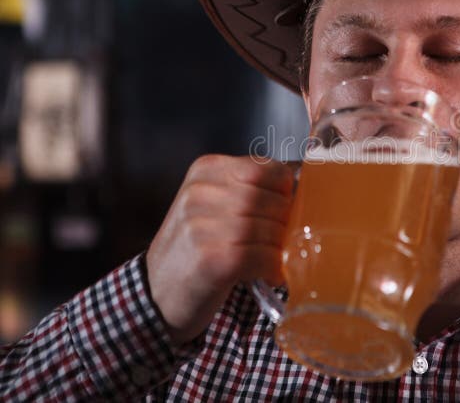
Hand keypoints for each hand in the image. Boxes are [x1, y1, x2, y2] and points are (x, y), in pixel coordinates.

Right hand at [145, 155, 293, 344]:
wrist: (156, 295)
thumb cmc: (195, 248)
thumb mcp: (211, 205)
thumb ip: (246, 191)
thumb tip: (300, 191)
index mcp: (205, 170)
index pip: (266, 168)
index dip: (285, 191)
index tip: (282, 209)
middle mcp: (200, 193)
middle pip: (271, 201)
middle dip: (284, 224)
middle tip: (282, 240)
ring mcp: (202, 226)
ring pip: (270, 229)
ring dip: (280, 248)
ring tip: (274, 258)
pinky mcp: (211, 259)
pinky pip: (263, 256)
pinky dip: (273, 267)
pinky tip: (271, 274)